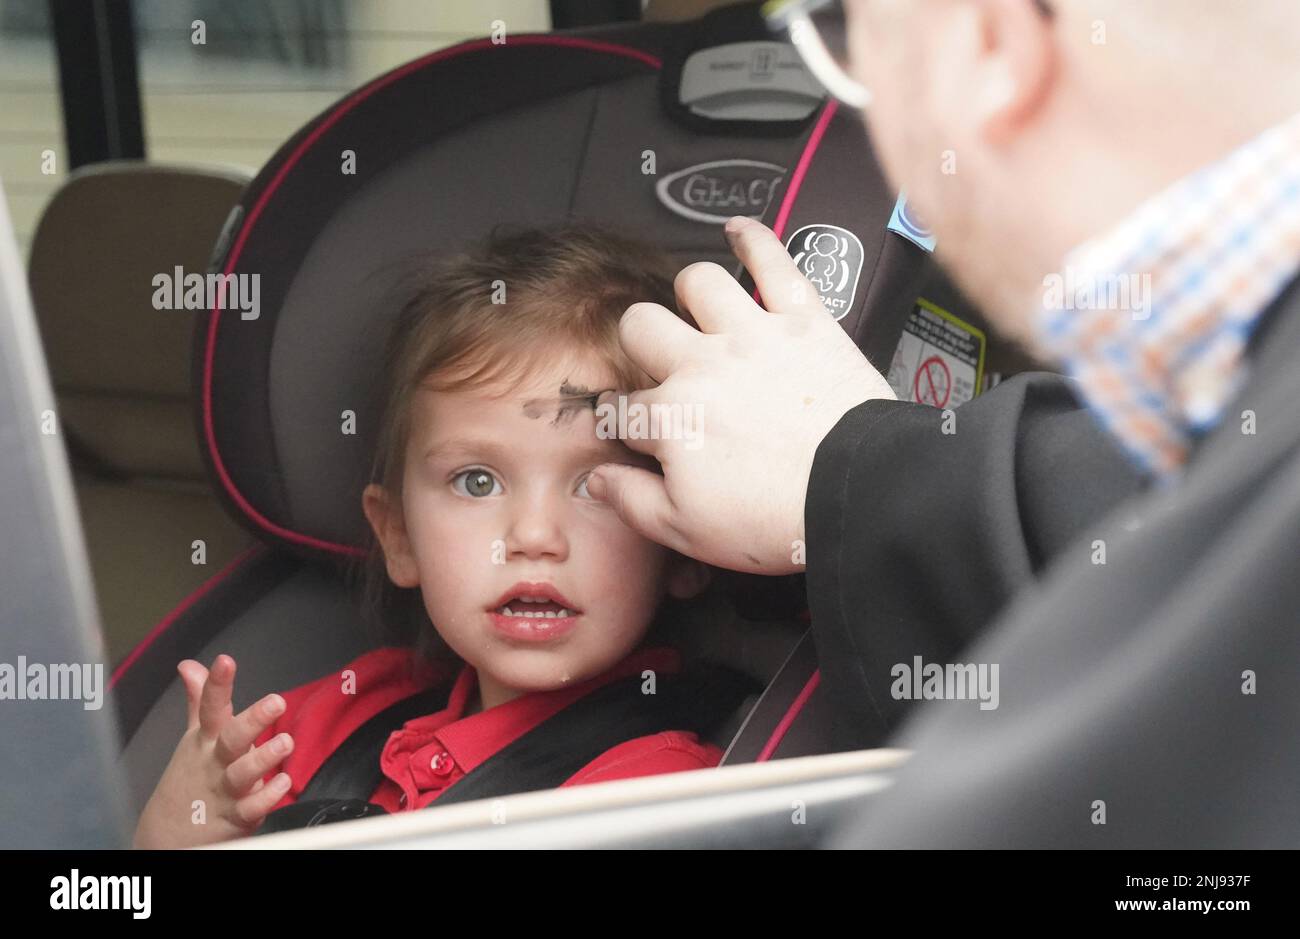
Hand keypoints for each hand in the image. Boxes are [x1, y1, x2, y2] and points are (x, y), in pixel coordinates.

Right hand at [133, 655, 293, 848]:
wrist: (167, 835)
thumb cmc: (190, 778)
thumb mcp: (194, 737)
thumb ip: (199, 701)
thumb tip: (191, 665)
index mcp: (207, 740)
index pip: (210, 707)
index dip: (216, 684)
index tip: (225, 661)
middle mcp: (215, 762)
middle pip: (232, 738)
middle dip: (253, 719)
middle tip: (276, 701)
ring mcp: (224, 790)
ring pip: (243, 773)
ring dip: (264, 758)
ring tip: (286, 742)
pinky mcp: (234, 817)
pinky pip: (251, 808)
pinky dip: (266, 797)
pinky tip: (283, 783)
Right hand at [586, 216, 894, 574]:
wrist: (854, 495)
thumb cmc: (776, 519)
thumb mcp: (688, 532)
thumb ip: (633, 502)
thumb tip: (598, 479)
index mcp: (669, 418)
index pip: (622, 408)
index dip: (622, 419)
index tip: (633, 427)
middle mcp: (700, 365)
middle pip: (641, 326)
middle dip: (640, 343)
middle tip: (660, 363)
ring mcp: (752, 336)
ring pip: (697, 283)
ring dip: (691, 296)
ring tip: (698, 312)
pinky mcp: (803, 321)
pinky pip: (773, 261)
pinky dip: (754, 239)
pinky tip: (738, 232)